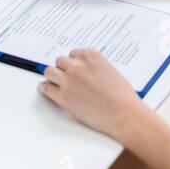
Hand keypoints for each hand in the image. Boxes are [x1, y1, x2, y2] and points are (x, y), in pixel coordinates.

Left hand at [39, 48, 155, 142]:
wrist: (124, 114)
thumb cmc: (122, 96)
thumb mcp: (110, 70)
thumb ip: (94, 66)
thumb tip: (84, 70)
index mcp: (90, 56)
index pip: (73, 53)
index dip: (74, 62)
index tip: (74, 68)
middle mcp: (77, 66)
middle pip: (60, 61)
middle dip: (63, 69)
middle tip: (65, 76)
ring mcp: (69, 81)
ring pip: (49, 72)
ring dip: (52, 77)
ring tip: (54, 82)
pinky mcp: (64, 97)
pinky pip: (46, 89)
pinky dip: (45, 89)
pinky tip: (45, 89)